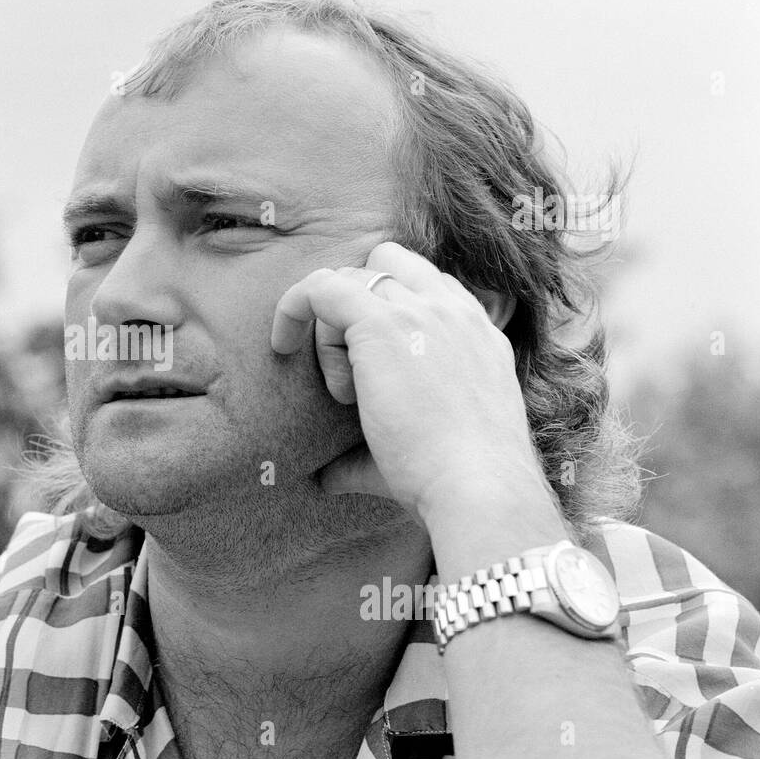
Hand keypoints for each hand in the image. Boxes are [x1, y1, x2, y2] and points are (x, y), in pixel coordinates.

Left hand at [270, 241, 546, 521]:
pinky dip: (293, 307)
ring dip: (333, 331)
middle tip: (355, 377)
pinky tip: (281, 345)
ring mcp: (419, 311)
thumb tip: (327, 479)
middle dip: (358, 308)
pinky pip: (321, 289)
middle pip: (387, 270)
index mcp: (477, 332)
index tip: (366, 362)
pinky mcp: (379, 324)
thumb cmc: (452, 482)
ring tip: (346, 394)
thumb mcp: (425, 446)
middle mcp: (453, 311)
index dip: (388, 311)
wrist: (476, 488)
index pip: (427, 284)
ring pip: (352, 283)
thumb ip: (368, 453)